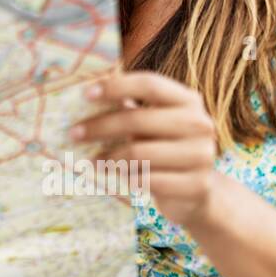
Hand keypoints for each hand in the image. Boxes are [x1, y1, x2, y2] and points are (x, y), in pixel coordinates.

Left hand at [71, 71, 217, 226]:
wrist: (197, 192)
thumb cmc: (164, 148)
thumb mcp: (152, 124)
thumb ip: (129, 109)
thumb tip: (84, 97)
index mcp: (188, 100)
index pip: (149, 84)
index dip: (116, 87)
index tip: (85, 95)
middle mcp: (199, 124)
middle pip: (138, 119)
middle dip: (100, 126)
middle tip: (73, 134)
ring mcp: (202, 155)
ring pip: (140, 153)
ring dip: (109, 158)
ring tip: (92, 161)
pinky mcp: (197, 185)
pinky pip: (149, 180)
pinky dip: (128, 178)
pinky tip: (117, 177)